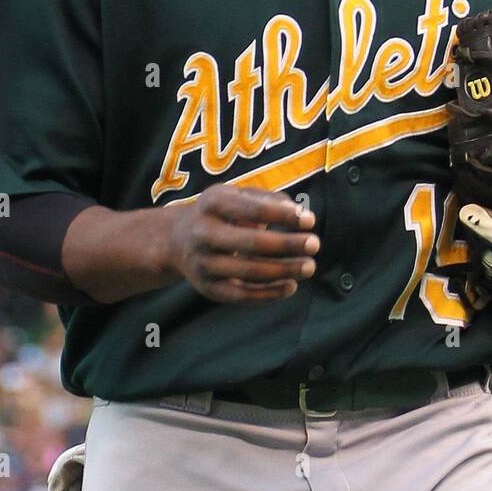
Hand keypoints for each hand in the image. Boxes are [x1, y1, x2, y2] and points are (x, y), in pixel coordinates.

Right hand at [163, 185, 320, 303]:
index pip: (252, 209)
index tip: (310, 220)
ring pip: (248, 272)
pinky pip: (242, 295)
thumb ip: (268, 200)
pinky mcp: (207, 288)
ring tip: (309, 266)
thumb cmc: (220, 213)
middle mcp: (203, 233)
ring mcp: (203, 263)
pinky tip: (291, 286)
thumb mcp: (236, 195)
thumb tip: (299, 214)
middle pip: (251, 243)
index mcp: (212, 203)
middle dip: (287, 244)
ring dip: (284, 270)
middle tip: (315, 244)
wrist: (176, 240)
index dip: (283, 215)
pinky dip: (269, 293)